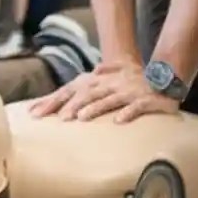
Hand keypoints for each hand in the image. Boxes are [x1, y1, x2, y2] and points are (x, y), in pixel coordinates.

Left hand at [29, 60, 179, 122]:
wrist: (164, 75)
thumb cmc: (131, 79)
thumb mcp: (108, 76)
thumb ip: (88, 80)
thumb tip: (69, 84)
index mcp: (95, 80)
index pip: (68, 90)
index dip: (51, 100)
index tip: (34, 113)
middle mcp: (108, 84)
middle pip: (85, 94)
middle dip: (70, 105)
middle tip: (57, 119)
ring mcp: (126, 91)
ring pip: (107, 99)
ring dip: (95, 108)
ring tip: (81, 118)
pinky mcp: (145, 99)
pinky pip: (135, 107)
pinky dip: (127, 112)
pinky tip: (118, 121)